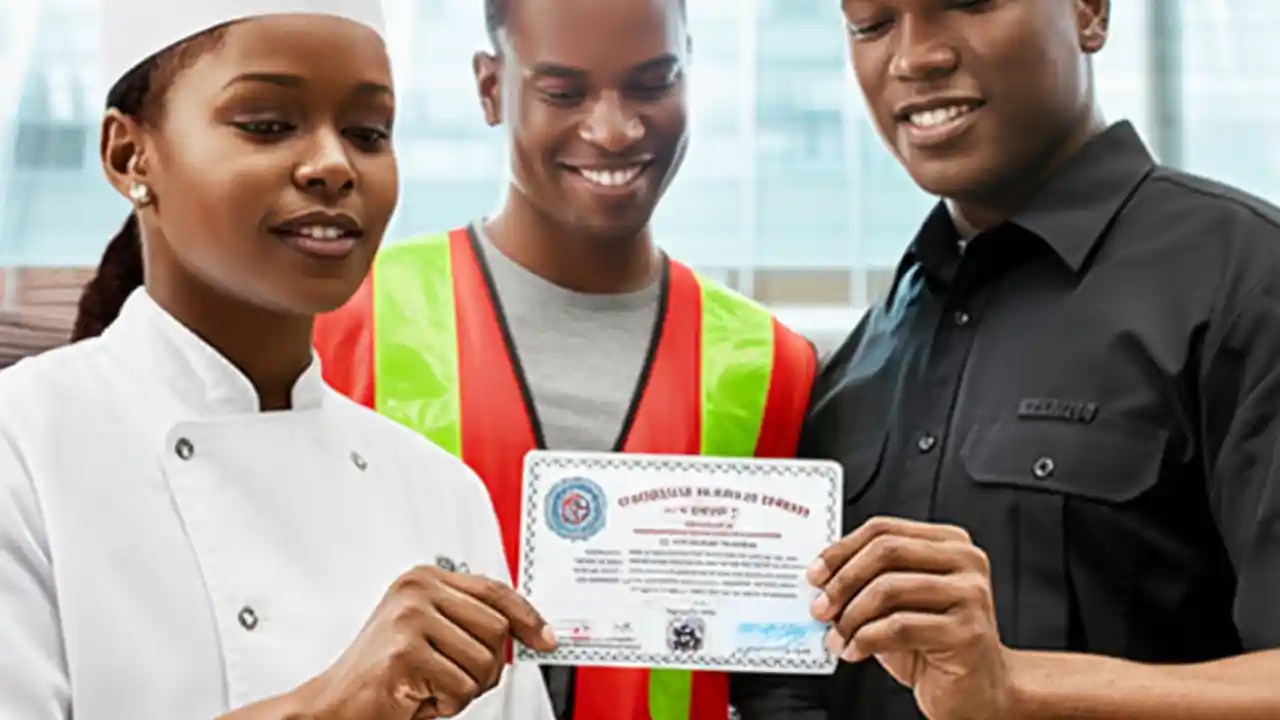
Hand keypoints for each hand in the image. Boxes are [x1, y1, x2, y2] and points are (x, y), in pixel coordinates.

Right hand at [300, 565, 557, 718]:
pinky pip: (460, 687)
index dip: (528, 617)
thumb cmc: (385, 676)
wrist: (335, 705)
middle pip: (497, 629)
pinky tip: (417, 697)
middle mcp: (417, 590)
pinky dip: (445, 705)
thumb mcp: (433, 636)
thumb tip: (528, 633)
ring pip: (482, 662)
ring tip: (429, 687)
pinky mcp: (405, 651)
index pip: (495, 591)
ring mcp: (410, 617)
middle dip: (487, 668)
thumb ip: (471, 624)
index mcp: (425, 579)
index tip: (546, 638)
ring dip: (463, 689)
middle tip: (454, 680)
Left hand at [807, 517, 1014, 719]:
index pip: (883, 530)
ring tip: (837, 636)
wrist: (977, 689)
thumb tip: (821, 579)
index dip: (841, 550)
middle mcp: (964, 562)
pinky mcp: (966, 631)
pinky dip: (865, 640)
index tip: (816, 574)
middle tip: (820, 607)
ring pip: (888, 589)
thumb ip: (868, 582)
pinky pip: (898, 627)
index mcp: (948, 543)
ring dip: (850, 616)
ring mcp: (970, 595)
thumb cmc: (933, 645)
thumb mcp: (896, 604)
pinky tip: (855, 651)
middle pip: (885, 551)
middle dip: (842, 581)